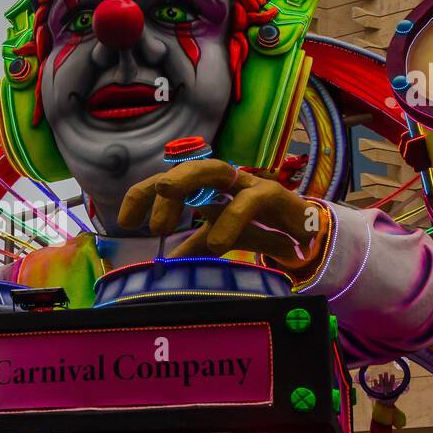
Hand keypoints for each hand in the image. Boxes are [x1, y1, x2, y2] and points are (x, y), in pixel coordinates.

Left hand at [116, 159, 327, 270]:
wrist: (308, 234)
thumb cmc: (259, 228)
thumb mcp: (219, 241)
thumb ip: (193, 249)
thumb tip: (164, 265)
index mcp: (205, 190)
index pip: (166, 183)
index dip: (142, 195)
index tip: (124, 221)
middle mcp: (223, 181)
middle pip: (188, 168)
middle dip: (164, 186)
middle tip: (150, 221)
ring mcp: (247, 183)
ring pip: (214, 170)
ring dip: (186, 188)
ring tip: (166, 224)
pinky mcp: (274, 194)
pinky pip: (249, 200)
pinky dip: (230, 220)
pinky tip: (217, 243)